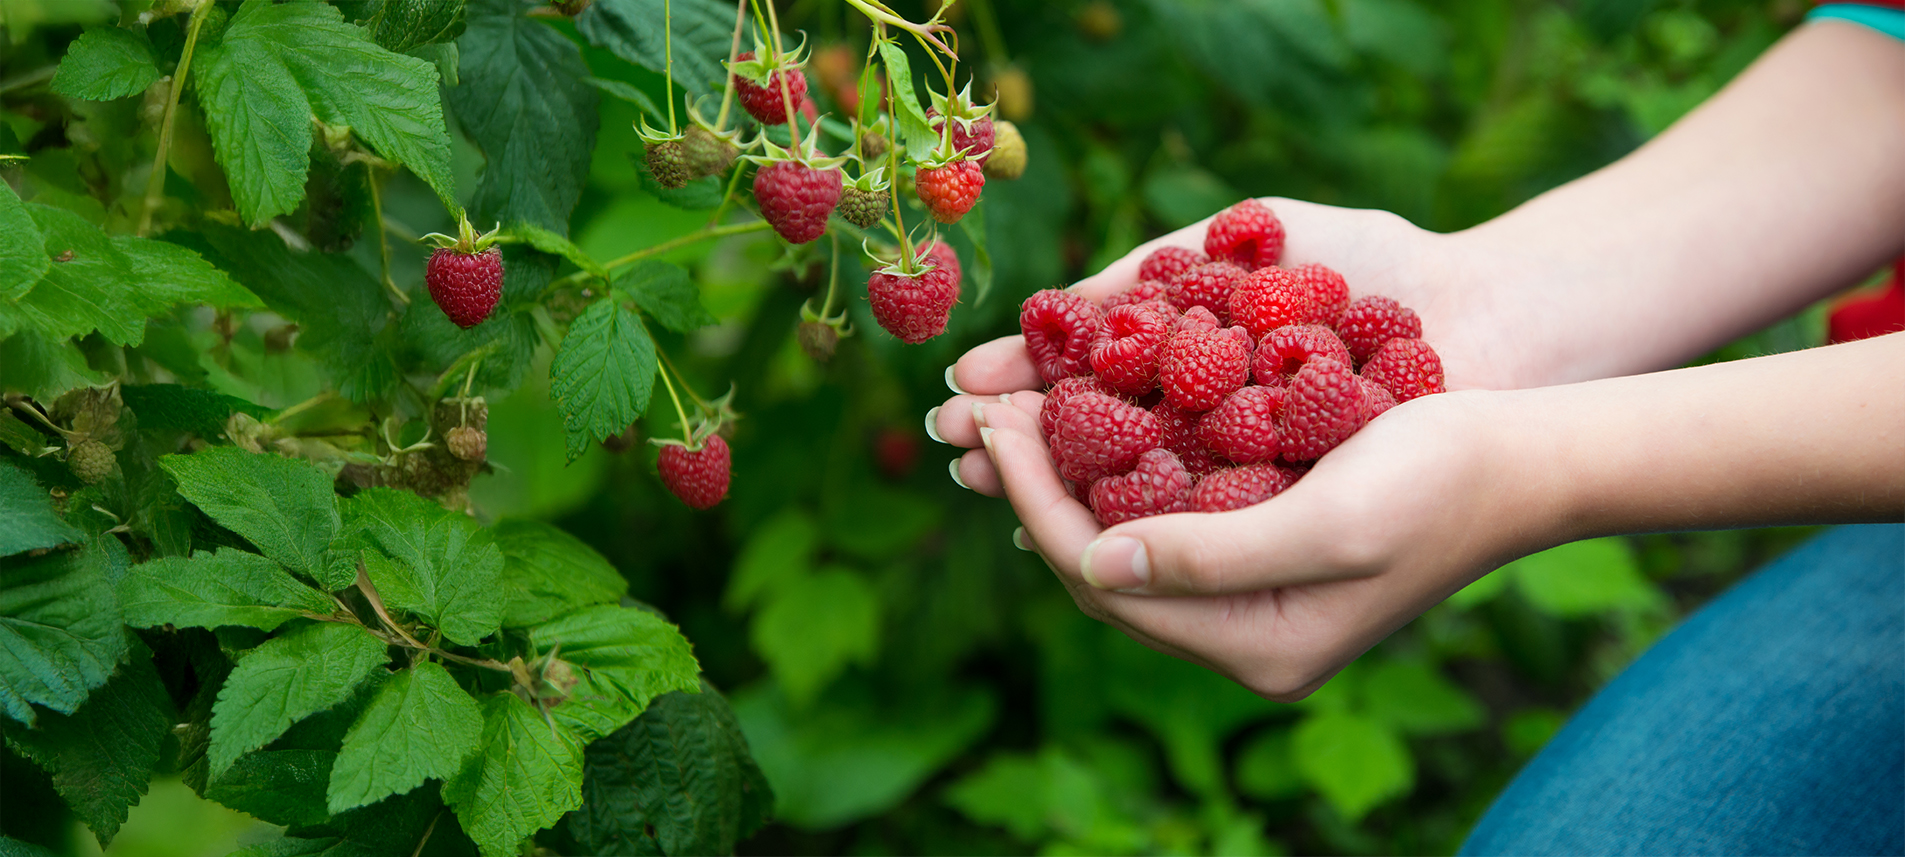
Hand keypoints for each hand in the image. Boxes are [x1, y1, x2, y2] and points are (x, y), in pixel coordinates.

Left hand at [925, 198, 1553, 698]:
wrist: (1527, 456)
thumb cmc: (1443, 476)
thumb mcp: (1328, 519)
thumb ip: (1210, 556)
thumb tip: (1095, 560)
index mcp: (1257, 647)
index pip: (1103, 577)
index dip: (1036, 495)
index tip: (998, 417)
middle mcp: (1244, 639)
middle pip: (1098, 566)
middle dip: (1036, 482)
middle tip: (988, 404)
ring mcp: (1251, 601)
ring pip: (1120, 541)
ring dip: (1064, 472)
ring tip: (1016, 404)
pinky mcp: (1261, 556)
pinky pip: (1158, 519)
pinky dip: (1114, 468)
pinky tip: (1079, 416)